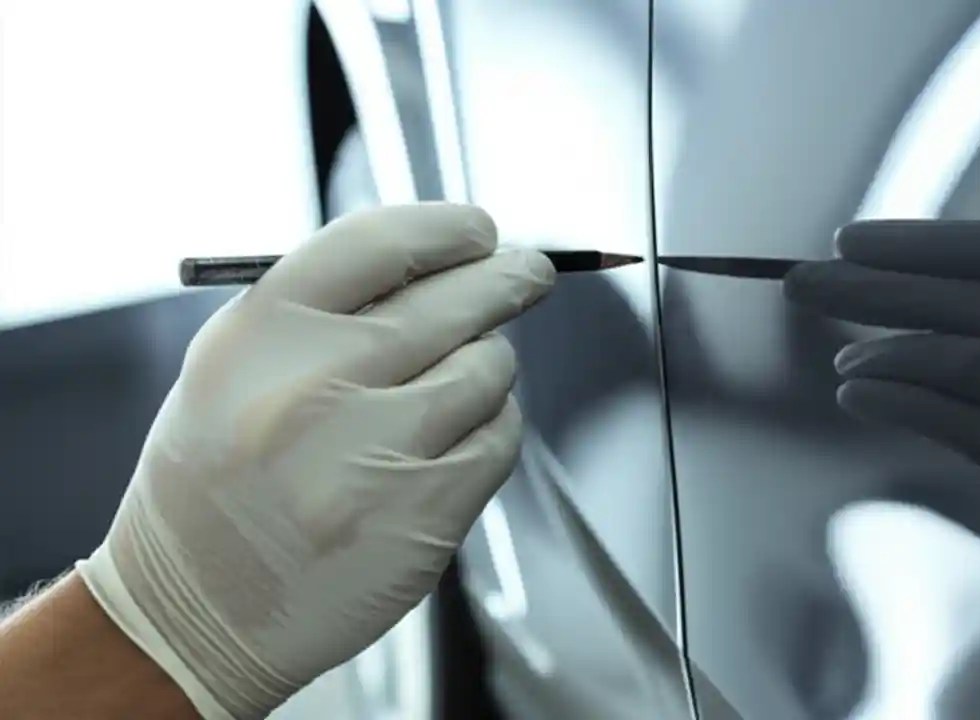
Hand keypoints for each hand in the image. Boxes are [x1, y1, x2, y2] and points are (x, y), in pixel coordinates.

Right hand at [76, 203, 554, 718]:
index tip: (478, 231)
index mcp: (260, 333)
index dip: (447, 228)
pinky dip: (492, 427)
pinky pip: (500, 436)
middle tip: (530, 271)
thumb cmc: (222, 475)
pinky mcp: (423, 515)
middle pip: (457, 298)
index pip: (382, 241)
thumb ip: (329, 306)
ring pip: (489, 368)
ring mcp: (374, 453)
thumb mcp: (235, 365)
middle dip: (509, 277)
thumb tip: (445, 259)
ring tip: (450, 388)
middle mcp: (317, 385)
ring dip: (487, 366)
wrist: (195, 610)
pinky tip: (454, 440)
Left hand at [785, 220, 979, 637]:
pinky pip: (957, 424)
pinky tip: (855, 392)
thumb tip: (896, 286)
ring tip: (841, 359)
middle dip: (880, 287)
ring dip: (884, 352)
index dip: (934, 241)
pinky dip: (894, 400)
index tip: (851, 240)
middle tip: (802, 282)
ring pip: (965, 360)